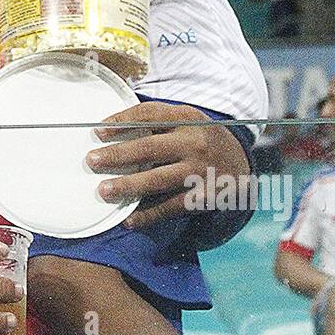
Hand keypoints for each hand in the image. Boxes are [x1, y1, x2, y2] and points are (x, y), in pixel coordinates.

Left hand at [87, 101, 249, 230]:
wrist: (243, 164)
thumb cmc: (202, 139)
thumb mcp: (188, 120)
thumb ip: (158, 121)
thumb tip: (112, 126)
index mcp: (188, 118)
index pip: (150, 115)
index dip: (122, 121)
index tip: (98, 130)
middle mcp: (195, 143)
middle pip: (150, 148)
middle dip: (118, 155)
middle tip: (92, 161)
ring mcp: (200, 170)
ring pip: (158, 180)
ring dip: (129, 186)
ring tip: (104, 190)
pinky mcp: (204, 196)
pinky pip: (171, 207)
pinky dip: (148, 215)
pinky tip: (129, 219)